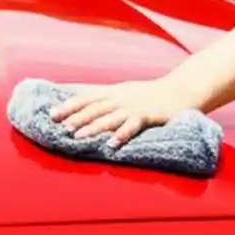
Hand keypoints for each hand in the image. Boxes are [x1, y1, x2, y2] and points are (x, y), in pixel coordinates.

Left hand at [49, 77, 201, 148]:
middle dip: (77, 117)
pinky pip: (133, 125)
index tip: (52, 114)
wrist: (182, 90)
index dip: (69, 105)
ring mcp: (135, 106)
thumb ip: (105, 98)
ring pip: (110, 116)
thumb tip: (80, 102)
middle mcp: (122, 97)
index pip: (87, 97)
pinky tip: (111, 144)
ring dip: (93, 126)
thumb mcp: (125, 92)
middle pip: (96, 107)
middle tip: (61, 127)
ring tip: (78, 137)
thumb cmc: (151, 94)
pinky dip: (121, 134)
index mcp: (114, 92)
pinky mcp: (149, 115)